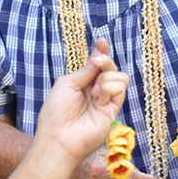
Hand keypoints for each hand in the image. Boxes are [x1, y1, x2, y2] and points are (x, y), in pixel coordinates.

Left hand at [33, 39, 128, 169]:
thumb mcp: (68, 83)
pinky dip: (109, 88)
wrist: (60, 137)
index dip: (101, 52)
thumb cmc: (57, 111)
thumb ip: (87, 70)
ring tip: (94, 92)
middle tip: (96, 62)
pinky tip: (98, 99)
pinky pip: (120, 89)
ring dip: (106, 78)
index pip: (97, 64)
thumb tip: (99, 57)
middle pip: (111, 68)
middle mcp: (96, 90)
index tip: (102, 41)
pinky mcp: (114, 109)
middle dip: (104, 61)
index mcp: (82, 83)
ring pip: (120, 77)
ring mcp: (106, 100)